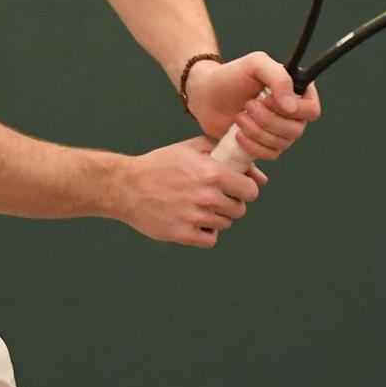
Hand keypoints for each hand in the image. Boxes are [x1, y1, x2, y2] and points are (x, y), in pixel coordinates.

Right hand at [114, 136, 266, 247]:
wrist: (127, 187)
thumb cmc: (160, 164)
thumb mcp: (191, 148)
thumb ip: (226, 154)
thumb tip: (258, 176)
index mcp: (213, 173)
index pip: (251, 190)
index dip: (245, 188)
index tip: (234, 188)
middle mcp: (207, 196)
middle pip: (239, 209)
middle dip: (230, 202)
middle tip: (212, 196)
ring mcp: (196, 217)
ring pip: (225, 223)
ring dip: (216, 217)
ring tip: (197, 206)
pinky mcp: (184, 235)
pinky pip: (210, 239)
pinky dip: (205, 232)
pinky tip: (193, 220)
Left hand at [184, 51, 322, 159]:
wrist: (205, 95)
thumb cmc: (231, 76)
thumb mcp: (256, 64)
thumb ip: (279, 78)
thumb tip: (292, 107)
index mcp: (296, 91)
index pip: (312, 110)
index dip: (292, 110)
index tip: (268, 100)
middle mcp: (292, 113)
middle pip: (296, 130)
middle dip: (267, 120)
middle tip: (247, 105)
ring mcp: (279, 131)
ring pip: (282, 144)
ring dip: (257, 132)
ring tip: (239, 117)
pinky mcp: (264, 146)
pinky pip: (270, 155)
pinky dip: (253, 146)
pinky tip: (237, 134)